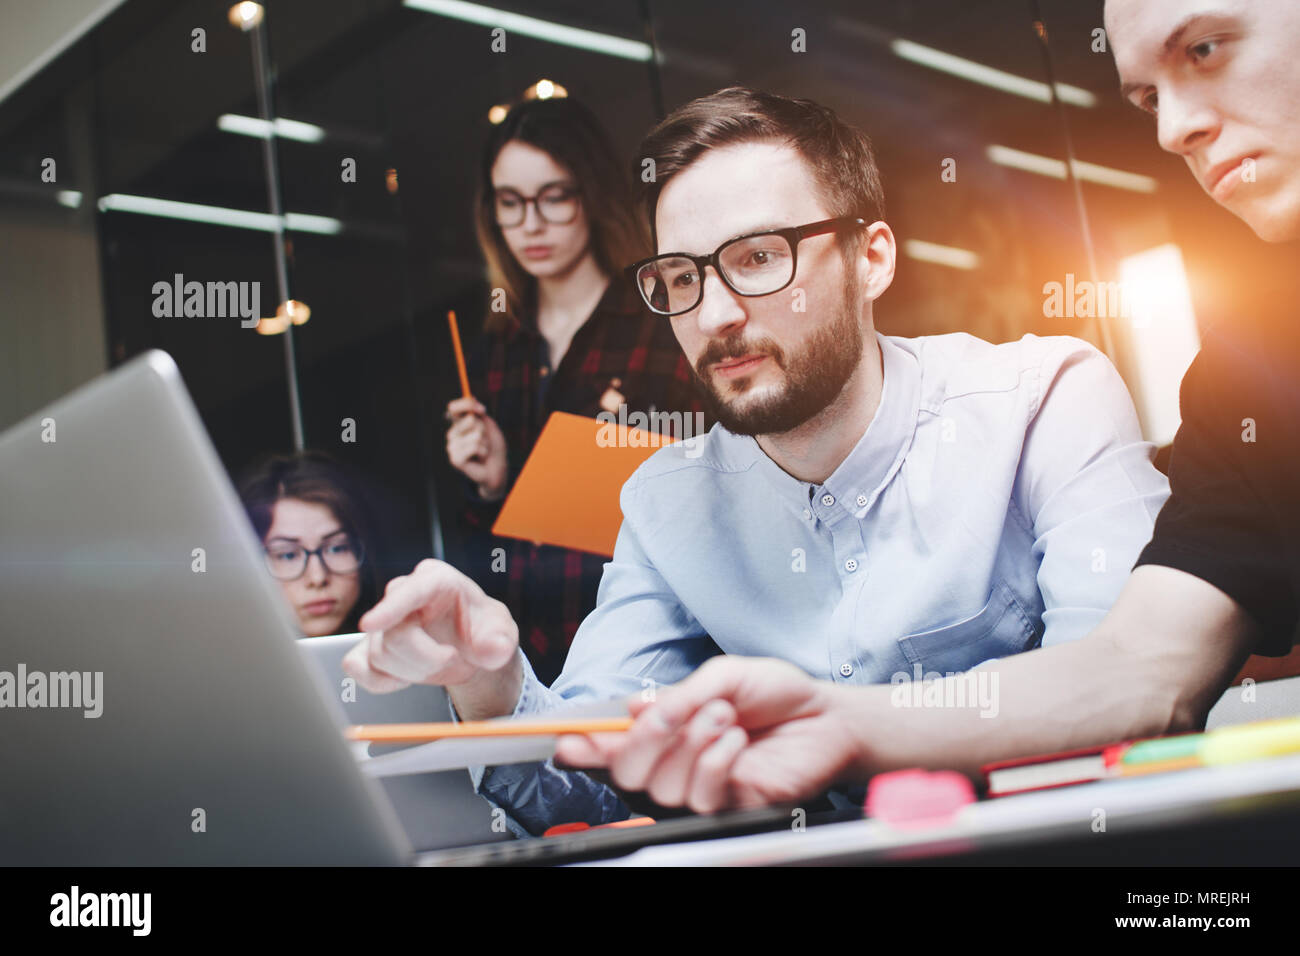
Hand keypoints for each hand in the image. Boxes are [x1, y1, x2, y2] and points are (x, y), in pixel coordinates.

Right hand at [341, 559, 521, 717]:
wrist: (469, 648)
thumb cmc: (482, 629)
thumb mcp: (501, 632)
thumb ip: (500, 641)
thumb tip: (493, 649)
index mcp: (437, 579)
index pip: (411, 591)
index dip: (390, 608)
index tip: (370, 624)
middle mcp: (404, 593)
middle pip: (394, 634)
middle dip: (426, 659)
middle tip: (452, 658)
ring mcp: (383, 619)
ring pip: (380, 655)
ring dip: (413, 671)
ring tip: (438, 662)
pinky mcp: (369, 644)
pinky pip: (359, 668)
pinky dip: (382, 681)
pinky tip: (407, 676)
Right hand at [445, 397, 506, 499]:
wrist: (497, 468)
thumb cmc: (493, 446)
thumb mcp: (489, 425)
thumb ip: (479, 413)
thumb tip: (472, 401)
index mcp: (458, 424)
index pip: (454, 408)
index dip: (467, 405)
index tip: (483, 410)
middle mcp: (453, 434)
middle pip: (470, 420)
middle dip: (484, 429)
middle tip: (484, 440)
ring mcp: (452, 446)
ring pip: (475, 435)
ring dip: (485, 443)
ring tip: (483, 450)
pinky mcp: (455, 459)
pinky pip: (475, 447)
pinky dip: (483, 451)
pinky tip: (480, 458)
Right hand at [555, 657, 859, 813]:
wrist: (826, 715)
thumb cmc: (776, 693)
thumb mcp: (723, 676)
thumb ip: (680, 693)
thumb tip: (636, 710)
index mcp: (669, 729)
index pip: (615, 746)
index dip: (586, 747)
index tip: (569, 741)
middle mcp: (679, 762)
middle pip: (629, 775)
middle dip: (643, 741)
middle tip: (673, 714)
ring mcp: (703, 788)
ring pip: (663, 787)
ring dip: (690, 743)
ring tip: (722, 716)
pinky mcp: (732, 806)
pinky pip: (702, 796)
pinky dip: (714, 762)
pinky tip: (734, 740)